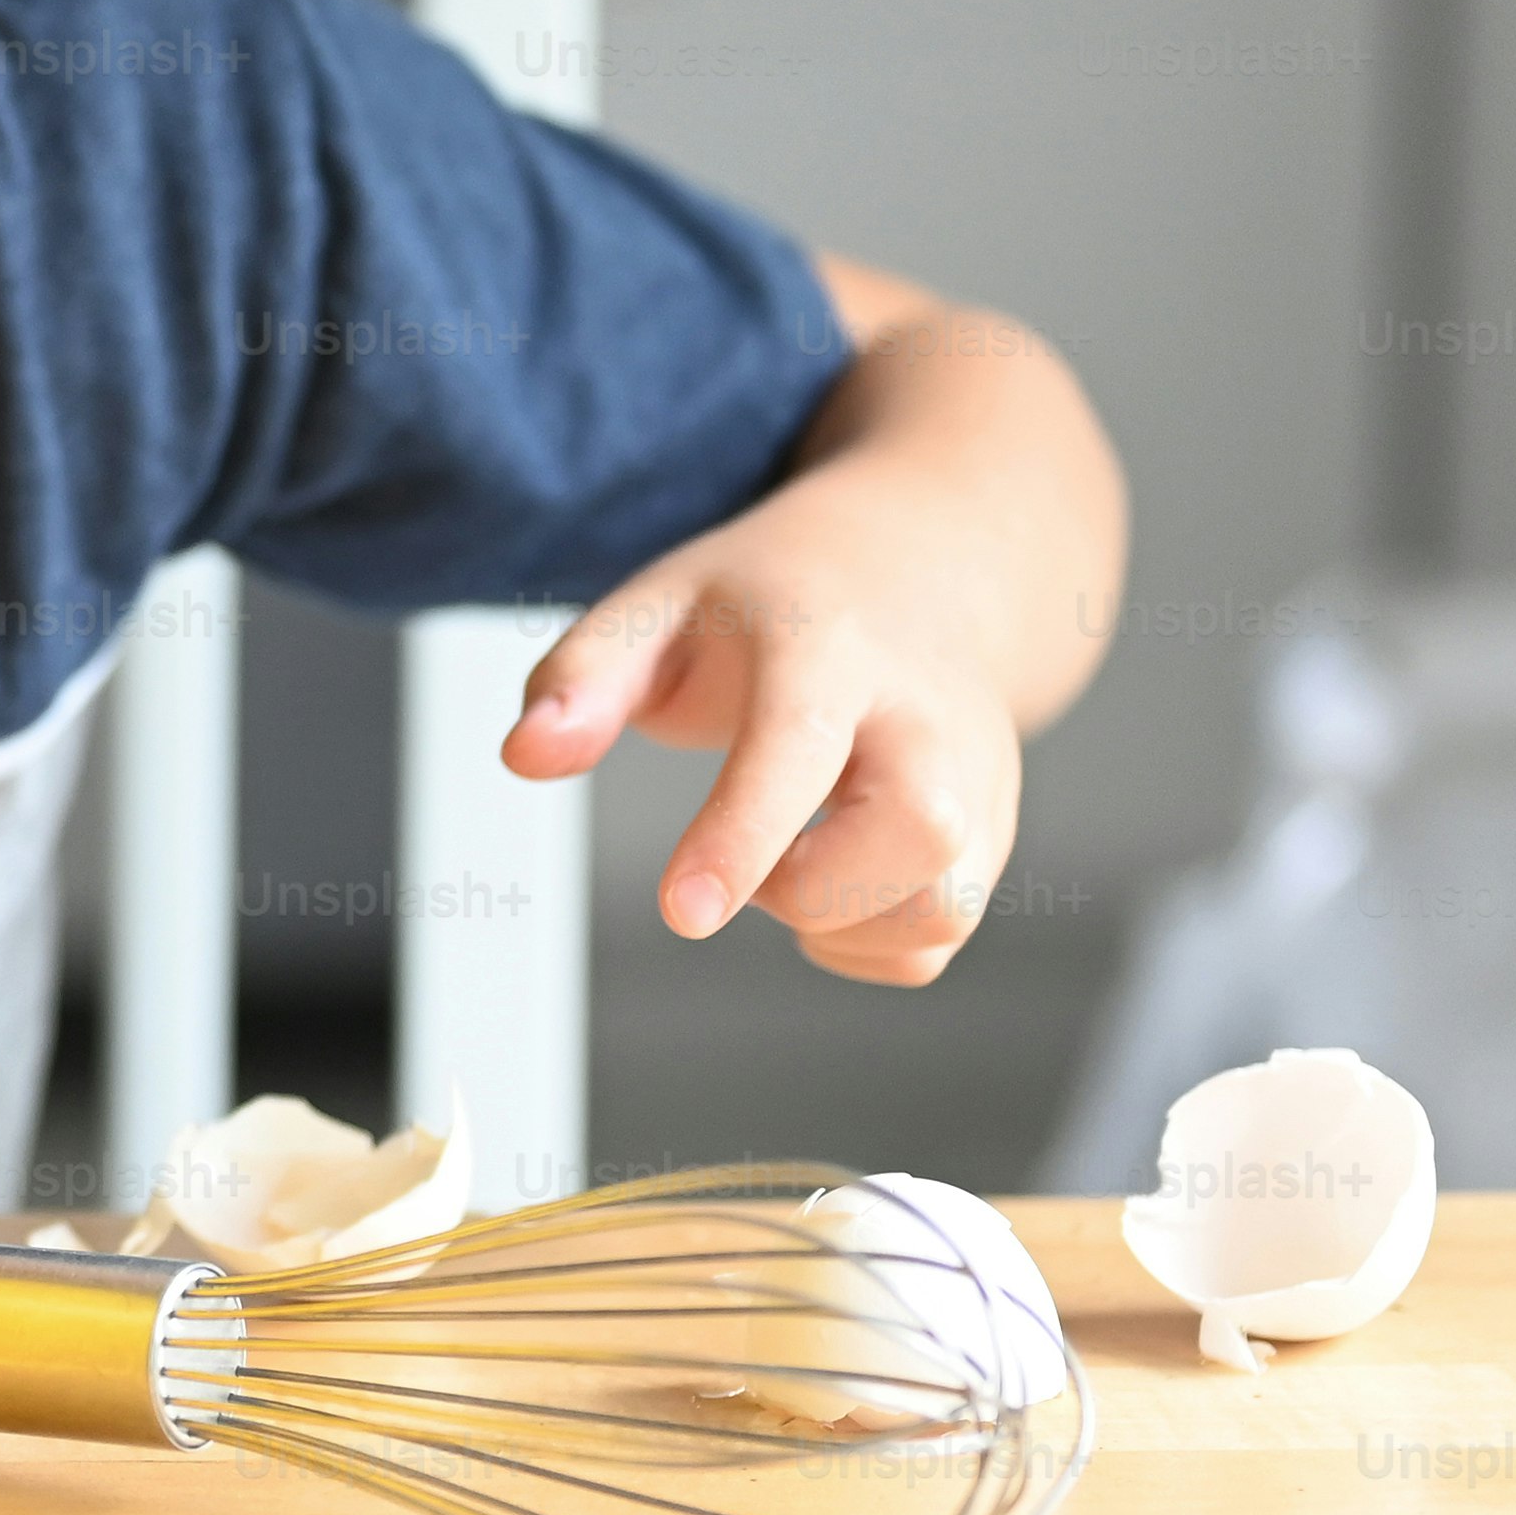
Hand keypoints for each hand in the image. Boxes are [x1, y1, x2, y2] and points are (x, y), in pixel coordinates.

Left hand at [496, 467, 1028, 988]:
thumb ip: (584, 675)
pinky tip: (826, 884)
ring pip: (946, 906)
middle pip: (920, 837)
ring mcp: (978, 777)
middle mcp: (929, 714)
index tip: (683, 913)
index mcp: (832, 647)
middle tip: (745, 854)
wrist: (921, 568)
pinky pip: (938, 939)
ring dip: (840, 924)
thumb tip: (525, 754)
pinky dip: (867, 946)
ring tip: (786, 862)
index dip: (743, 836)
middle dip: (807, 888)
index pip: (801, 745)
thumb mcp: (661, 601)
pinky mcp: (990, 832)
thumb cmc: (775, 599)